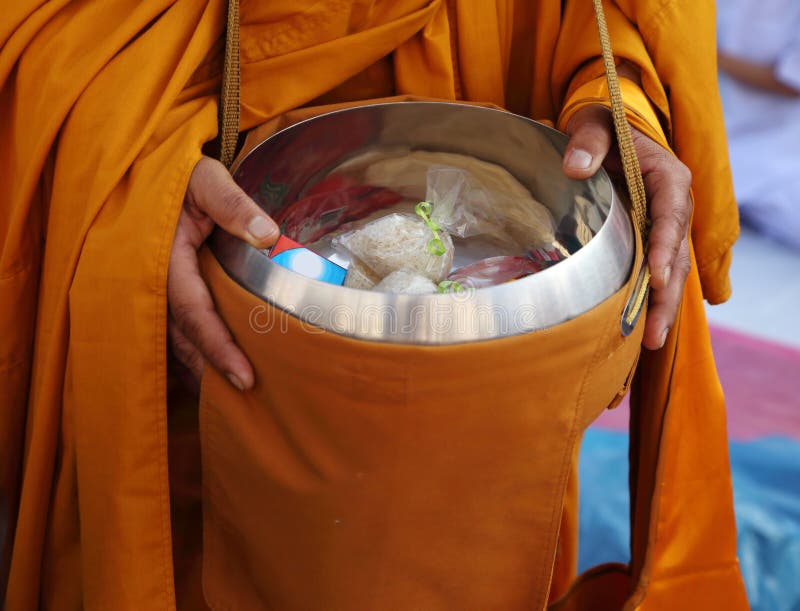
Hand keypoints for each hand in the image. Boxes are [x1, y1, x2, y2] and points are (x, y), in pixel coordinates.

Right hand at [168, 156, 278, 390]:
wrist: (145, 167)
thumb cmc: (177, 171)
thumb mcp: (204, 178)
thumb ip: (232, 203)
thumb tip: (269, 236)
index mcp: (162, 258)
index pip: (193, 314)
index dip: (218, 347)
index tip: (245, 377)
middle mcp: (151, 280)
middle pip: (183, 338)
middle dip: (211, 370)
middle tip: (247, 397)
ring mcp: (150, 287)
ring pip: (175, 339)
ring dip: (202, 367)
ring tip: (234, 395)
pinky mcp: (158, 289)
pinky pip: (174, 327)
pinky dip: (194, 349)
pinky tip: (215, 368)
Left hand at [562, 104, 692, 349]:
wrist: (603, 131)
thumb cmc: (600, 126)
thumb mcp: (593, 123)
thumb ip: (586, 141)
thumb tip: (574, 168)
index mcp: (668, 177)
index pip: (671, 215)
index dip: (666, 247)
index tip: (655, 278)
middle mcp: (673, 206)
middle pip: (676, 254)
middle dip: (666, 295)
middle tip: (653, 332)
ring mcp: (662, 227)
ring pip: (669, 271)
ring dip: (661, 306)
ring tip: (649, 342)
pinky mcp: (648, 240)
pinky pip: (654, 272)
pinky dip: (649, 299)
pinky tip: (638, 329)